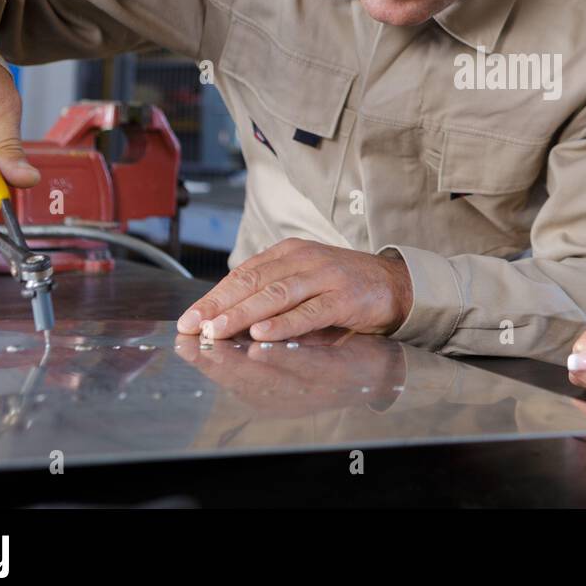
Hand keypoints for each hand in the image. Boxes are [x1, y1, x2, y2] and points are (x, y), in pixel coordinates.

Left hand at [176, 239, 413, 340]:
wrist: (395, 284)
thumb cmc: (344, 286)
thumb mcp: (305, 280)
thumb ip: (272, 291)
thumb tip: (227, 317)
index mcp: (289, 252)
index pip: (243, 274)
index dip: (214, 296)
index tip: (190, 318)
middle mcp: (304, 259)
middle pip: (253, 282)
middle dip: (220, 306)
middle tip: (194, 326)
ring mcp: (325, 277)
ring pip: (276, 295)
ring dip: (243, 314)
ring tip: (218, 331)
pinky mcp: (344, 298)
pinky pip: (309, 312)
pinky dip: (283, 323)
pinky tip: (262, 333)